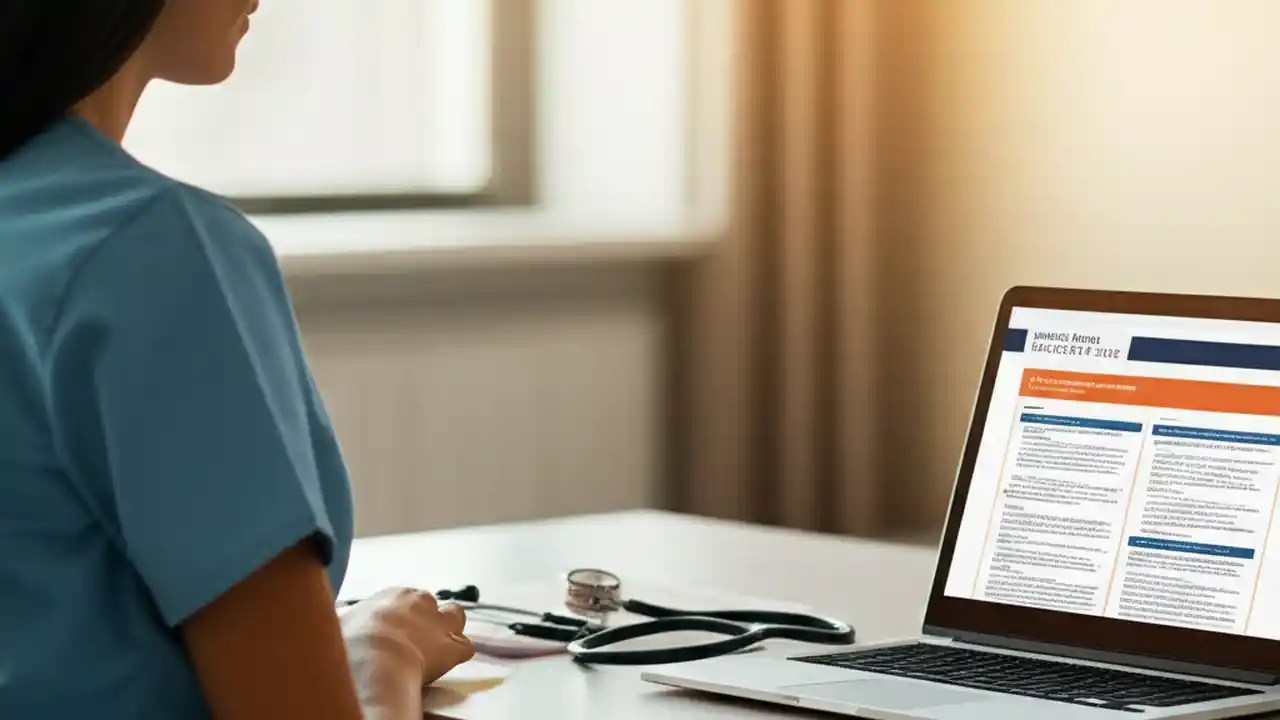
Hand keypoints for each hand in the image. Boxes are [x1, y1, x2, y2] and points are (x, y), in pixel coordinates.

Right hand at [340, 588, 475, 719]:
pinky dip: (458, 654)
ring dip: (449, 629)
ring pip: (456, 616)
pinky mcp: (453, 646)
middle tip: (412, 641)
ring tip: (436, 646)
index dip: (402, 615)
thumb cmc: (352, 640)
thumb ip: (347, 619)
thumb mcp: (340, 623)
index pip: (405, 599)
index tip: (393, 629)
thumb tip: (335, 618)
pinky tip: (447, 663)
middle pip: (430, 605)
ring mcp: (441, 623)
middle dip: (425, 620)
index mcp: (394, 594)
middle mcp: (422, 602)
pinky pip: (465, 647)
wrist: (374, 659)